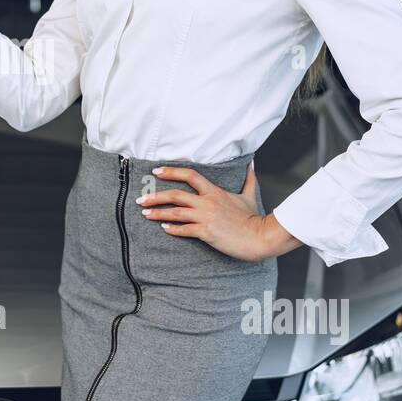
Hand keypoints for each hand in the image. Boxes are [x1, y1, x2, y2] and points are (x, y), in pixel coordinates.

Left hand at [137, 162, 270, 261]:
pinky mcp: (206, 233)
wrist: (260, 237)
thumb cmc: (254, 218)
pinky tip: (163, 229)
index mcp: (214, 191)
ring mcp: (205, 217)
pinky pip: (184, 230)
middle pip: (175, 195)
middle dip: (155, 196)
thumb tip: (251, 163)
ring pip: (175, 213)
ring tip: (145, 214)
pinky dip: (172, 229)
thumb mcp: (249, 194)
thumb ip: (248, 178)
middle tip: (141, 199)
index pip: (190, 175)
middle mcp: (207, 202)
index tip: (157, 171)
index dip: (172, 171)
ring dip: (158, 213)